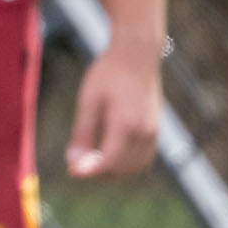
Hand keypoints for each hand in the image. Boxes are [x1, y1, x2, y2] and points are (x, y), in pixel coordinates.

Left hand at [65, 37, 161, 177]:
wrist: (137, 54)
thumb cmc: (109, 74)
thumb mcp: (88, 101)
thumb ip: (82, 134)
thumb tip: (73, 162)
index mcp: (126, 124)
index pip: (108, 162)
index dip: (88, 171)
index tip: (71, 171)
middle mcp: (144, 131)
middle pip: (121, 169)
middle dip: (98, 173)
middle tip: (78, 164)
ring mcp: (153, 132)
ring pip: (134, 168)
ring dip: (113, 171)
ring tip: (92, 159)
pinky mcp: (155, 129)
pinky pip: (143, 158)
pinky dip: (126, 164)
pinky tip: (108, 153)